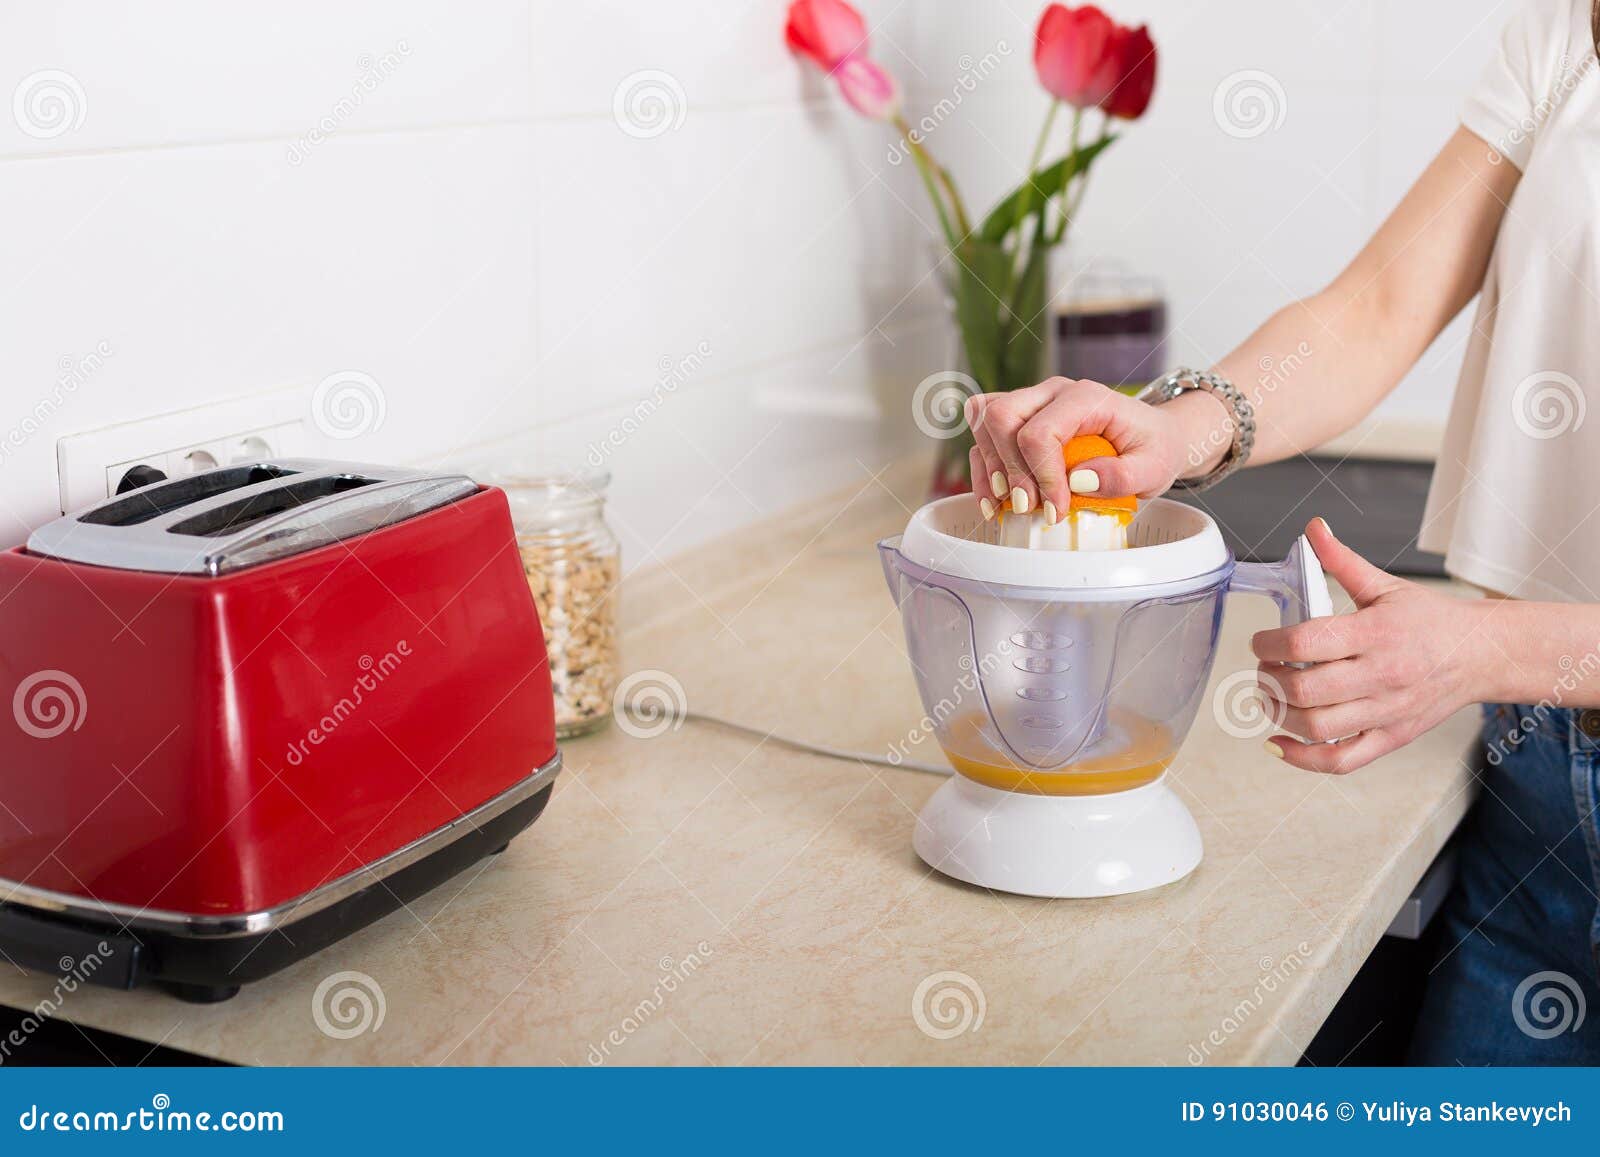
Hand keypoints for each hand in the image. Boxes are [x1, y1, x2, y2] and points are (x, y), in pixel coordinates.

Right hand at [963, 377, 1227, 519]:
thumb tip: (1078, 480)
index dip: (1041, 475)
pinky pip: (983, 435)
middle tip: (1030, 506)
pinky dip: (983, 469)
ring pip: (984, 419)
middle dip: (1008, 468)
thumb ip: (1122, 476)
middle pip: (1001, 416)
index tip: (1057, 510)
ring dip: (990, 467)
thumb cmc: (1153, 449)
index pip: (1041, 431)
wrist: (1153, 438)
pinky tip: (995, 501)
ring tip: (1009, 505)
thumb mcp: (1154, 468)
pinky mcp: (1020, 420)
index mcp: (1086, 397)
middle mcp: (1052, 392)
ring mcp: (1033, 402)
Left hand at [1252, 518, 1487, 773]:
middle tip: (1265, 669)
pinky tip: (1280, 743)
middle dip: (1270, 680)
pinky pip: (1341, 761)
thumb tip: (1314, 529)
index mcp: (1376, 633)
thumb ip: (1343, 560)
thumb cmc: (1431, 621)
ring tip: (1271, 697)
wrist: (1482, 654)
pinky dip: (1303, 759)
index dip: (1269, 644)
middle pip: (1306, 690)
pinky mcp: (1390, 738)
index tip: (1259, 642)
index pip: (1306, 641)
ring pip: (1317, 728)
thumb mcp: (1386, 585)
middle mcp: (1380, 675)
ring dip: (1280, 715)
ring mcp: (1385, 712)